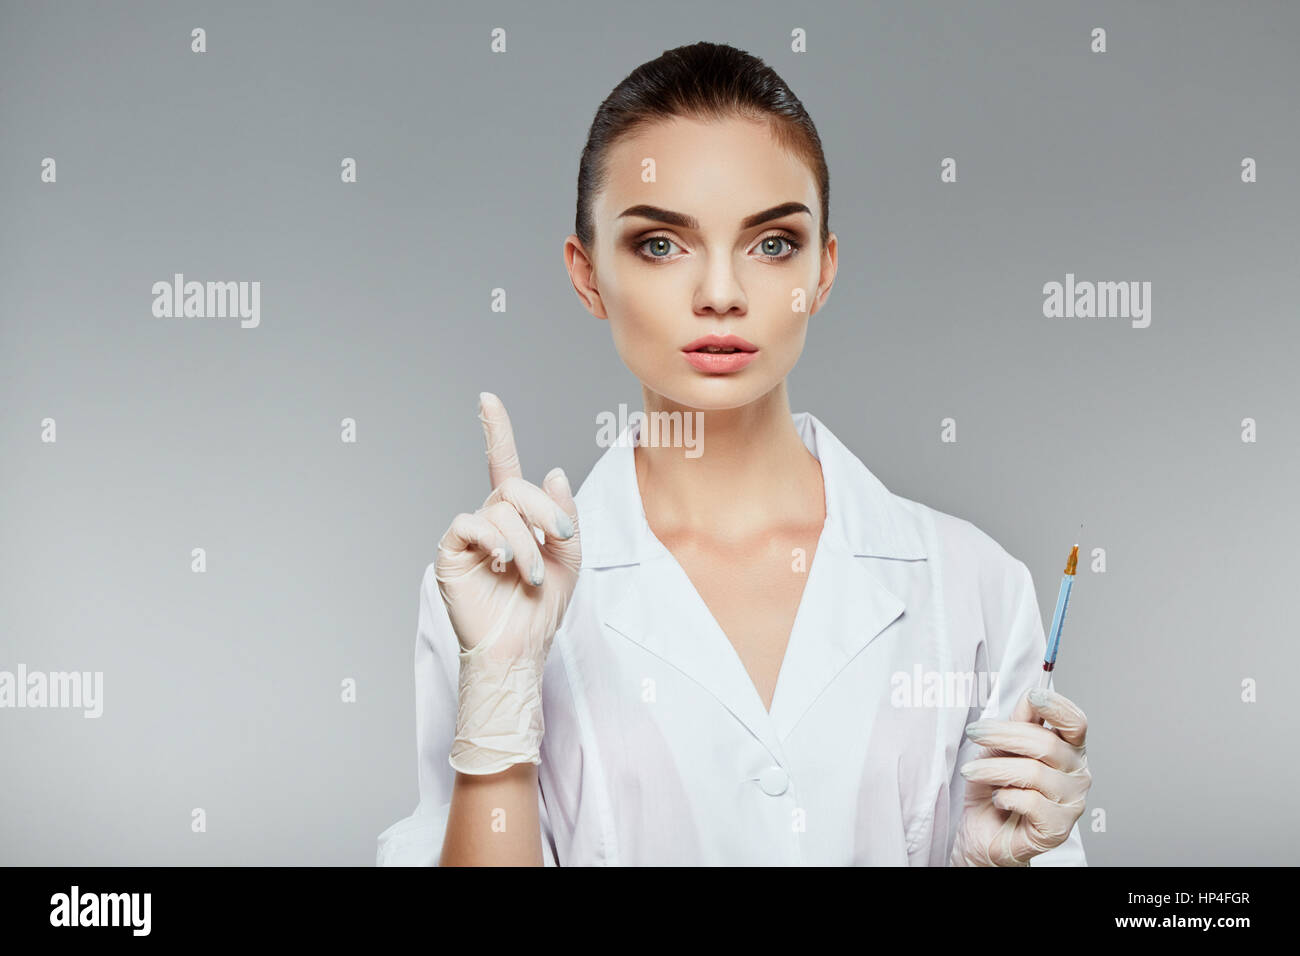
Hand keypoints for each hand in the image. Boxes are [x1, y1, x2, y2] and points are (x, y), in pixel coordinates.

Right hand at [434, 392, 581, 774]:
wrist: (520, 650)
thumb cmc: (541, 610)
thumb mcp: (570, 557)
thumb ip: (563, 513)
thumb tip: (551, 471)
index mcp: (517, 518)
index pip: (505, 466)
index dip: (495, 431)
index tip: (486, 399)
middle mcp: (490, 520)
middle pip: (515, 487)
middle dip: (545, 510)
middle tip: (560, 537)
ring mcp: (470, 536)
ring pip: (500, 509)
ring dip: (526, 542)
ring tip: (531, 575)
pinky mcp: (451, 553)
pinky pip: (469, 524)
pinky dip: (495, 541)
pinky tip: (503, 565)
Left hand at [949, 687, 1090, 865]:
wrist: (983, 831)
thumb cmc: (995, 787)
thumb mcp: (1001, 748)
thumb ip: (1019, 723)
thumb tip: (1031, 694)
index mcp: (1068, 749)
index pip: (1075, 722)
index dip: (1057, 706)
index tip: (1033, 696)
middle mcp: (1077, 773)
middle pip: (1046, 742)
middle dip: (1002, 734)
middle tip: (974, 732)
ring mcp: (1072, 802)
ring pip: (1033, 771)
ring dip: (993, 768)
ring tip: (970, 772)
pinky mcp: (1059, 827)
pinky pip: (1031, 801)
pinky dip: (1005, 796)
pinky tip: (999, 799)